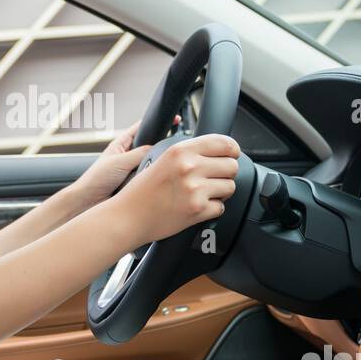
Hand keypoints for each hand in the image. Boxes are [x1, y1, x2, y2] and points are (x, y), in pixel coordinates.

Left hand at [70, 117, 179, 208]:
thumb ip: (141, 153)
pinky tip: (152, 183)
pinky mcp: (136, 184)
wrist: (88, 202)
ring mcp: (133, 170)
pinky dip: (152, 180)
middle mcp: (129, 156)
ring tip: (152, 171)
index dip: (157, 123)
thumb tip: (160, 150)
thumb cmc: (96, 179)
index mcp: (122, 144)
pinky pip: (150, 179)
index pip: (143, 128)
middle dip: (159, 149)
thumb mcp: (120, 161)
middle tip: (168, 151)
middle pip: (151, 147)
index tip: (174, 121)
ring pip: (152, 164)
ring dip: (154, 168)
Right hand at [111, 133, 240, 245]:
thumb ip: (188, 152)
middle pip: (232, 166)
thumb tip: (218, 150)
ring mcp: (195, 189)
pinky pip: (221, 207)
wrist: (128, 216)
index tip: (231, 155)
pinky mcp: (197, 210)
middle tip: (214, 178)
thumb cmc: (142, 190)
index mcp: (181, 150)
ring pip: (230, 187)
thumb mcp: (162, 158)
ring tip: (203, 193)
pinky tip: (197, 206)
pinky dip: (212, 209)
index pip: (224, 143)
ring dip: (221, 192)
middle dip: (226, 173)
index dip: (232, 150)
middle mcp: (189, 167)